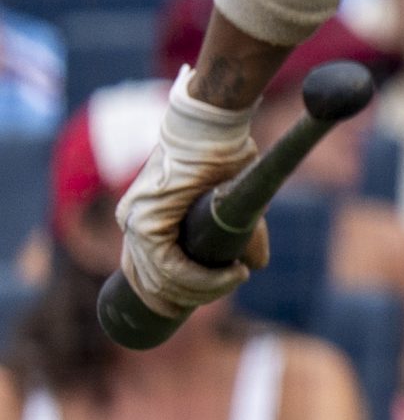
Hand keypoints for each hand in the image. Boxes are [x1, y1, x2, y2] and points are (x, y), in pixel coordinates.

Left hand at [114, 68, 265, 320]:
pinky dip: (201, 279)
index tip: (209, 295)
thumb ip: (241, 232)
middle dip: (189, 296)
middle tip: (225, 289)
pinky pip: (169, 268)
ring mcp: (135, 223)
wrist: (212, 123)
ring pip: (162, 280)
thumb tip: (256, 264)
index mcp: (145, 214)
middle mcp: (132, 220)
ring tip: (236, 278)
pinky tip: (229, 275)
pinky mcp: (146, 224)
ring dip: (202, 289)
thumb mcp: (231, 198)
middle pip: (152, 281)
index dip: (180, 289)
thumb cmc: (222, 149)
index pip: (152, 269)